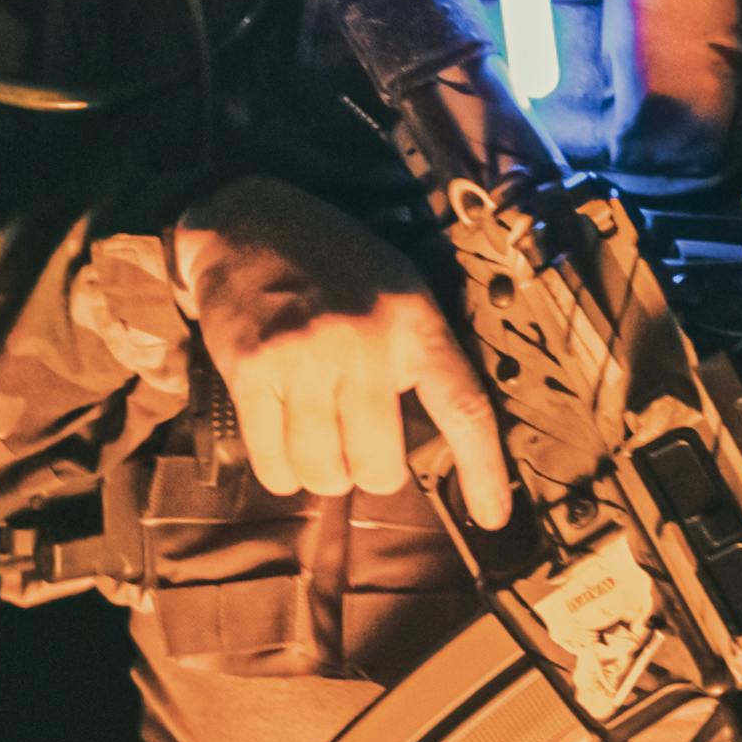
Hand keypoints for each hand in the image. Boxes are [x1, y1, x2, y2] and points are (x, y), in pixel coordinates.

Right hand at [169, 175, 512, 516]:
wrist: (248, 225)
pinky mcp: (254, 372)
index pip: (463, 408)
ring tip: (315, 440)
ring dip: (320, 474)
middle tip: (354, 447)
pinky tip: (282, 446)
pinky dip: (279, 472)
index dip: (482, 471)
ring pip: (324, 473)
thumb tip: (433, 444)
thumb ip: (418, 356)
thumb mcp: (398, 291)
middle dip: (367, 472)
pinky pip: (273, 463)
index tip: (493, 516)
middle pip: (379, 467)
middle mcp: (364, 343)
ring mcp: (305, 358)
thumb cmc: (332, 267)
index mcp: (414, 323)